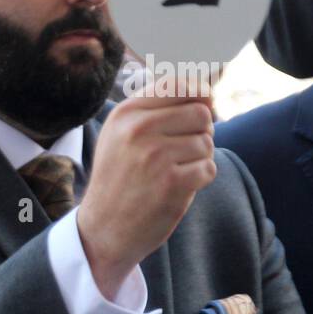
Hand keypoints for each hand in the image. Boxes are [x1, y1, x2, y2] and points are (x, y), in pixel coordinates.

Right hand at [77, 75, 216, 298]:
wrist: (103, 228)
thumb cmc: (120, 177)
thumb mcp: (122, 133)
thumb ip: (157, 108)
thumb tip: (206, 90)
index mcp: (127, 112)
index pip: (180, 85)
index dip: (199, 96)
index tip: (199, 110)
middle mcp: (139, 129)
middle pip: (202, 112)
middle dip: (202, 130)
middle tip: (185, 149)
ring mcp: (155, 156)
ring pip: (208, 142)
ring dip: (200, 158)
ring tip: (176, 170)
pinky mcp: (172, 183)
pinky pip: (209, 168)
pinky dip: (201, 179)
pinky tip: (179, 187)